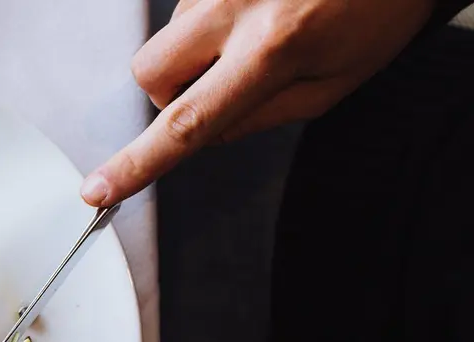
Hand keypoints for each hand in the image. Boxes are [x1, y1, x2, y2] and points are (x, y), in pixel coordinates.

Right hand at [80, 0, 436, 205]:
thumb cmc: (376, 11)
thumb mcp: (331, 86)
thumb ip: (257, 117)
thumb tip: (202, 132)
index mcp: (273, 48)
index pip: (187, 122)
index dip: (137, 163)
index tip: (97, 190)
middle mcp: (237, 3)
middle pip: (150, 71)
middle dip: (170, 89)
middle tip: (222, 80)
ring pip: (171, 36)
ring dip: (201, 46)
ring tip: (260, 28)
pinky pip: (188, 5)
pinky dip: (214, 17)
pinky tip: (257, 6)